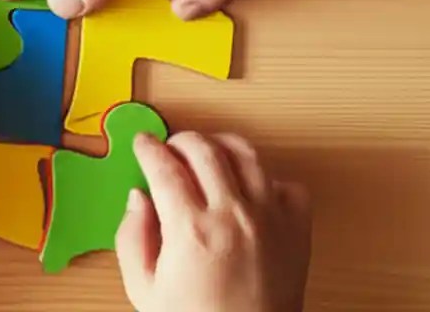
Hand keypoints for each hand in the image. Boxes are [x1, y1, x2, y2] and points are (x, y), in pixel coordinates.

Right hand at [119, 132, 311, 311]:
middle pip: (204, 149)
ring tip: (206, 155)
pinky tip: (248, 188)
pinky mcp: (297, 229)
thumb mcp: (144, 289)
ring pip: (246, 154)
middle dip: (180, 140)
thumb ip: (132, 238)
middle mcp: (232, 215)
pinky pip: (286, 183)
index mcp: (190, 230)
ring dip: (220, 145)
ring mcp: (269, 218)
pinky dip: (266, 177)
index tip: (143, 144)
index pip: (164, 166)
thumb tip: (138, 198)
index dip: (148, 148)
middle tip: (170, 148)